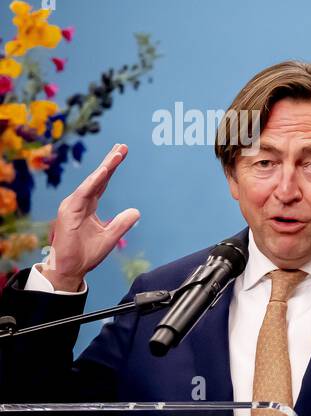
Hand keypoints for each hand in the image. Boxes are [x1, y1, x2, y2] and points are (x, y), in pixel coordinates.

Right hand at [43, 143, 139, 291]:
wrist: (71, 269)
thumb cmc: (86, 253)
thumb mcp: (111, 237)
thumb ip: (122, 223)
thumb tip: (136, 211)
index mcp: (88, 205)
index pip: (102, 183)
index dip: (112, 168)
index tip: (121, 153)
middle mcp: (80, 202)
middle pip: (98, 178)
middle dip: (110, 161)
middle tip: (123, 146)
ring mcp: (72, 206)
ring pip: (91, 183)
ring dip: (104, 169)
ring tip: (117, 155)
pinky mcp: (68, 213)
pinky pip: (83, 194)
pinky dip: (93, 183)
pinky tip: (103, 173)